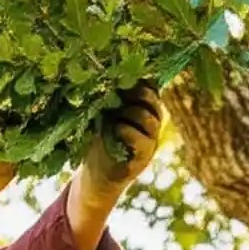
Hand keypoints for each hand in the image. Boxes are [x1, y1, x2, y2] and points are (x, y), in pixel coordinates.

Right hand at [0, 110, 16, 207]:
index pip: (18, 136)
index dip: (20, 123)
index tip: (18, 111)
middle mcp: (0, 173)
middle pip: (24, 150)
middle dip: (21, 135)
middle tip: (16, 118)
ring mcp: (0, 183)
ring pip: (19, 161)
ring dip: (16, 147)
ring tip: (10, 131)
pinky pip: (10, 170)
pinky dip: (9, 158)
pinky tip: (2, 147)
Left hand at [77, 82, 163, 206]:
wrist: (94, 178)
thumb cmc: (94, 142)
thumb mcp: (98, 116)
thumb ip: (105, 99)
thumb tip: (97, 72)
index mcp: (141, 111)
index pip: (151, 88)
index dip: (139, 78)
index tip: (121, 71)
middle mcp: (150, 125)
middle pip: (154, 101)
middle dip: (138, 92)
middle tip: (119, 88)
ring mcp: (149, 143)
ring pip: (151, 119)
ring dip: (133, 111)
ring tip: (114, 110)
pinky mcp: (142, 160)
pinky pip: (143, 141)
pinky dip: (129, 131)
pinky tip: (116, 127)